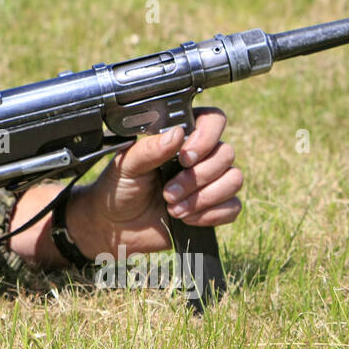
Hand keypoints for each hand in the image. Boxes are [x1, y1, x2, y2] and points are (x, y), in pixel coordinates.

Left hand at [9, 108, 241, 267]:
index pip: (212, 120)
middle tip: (168, 193)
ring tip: (174, 208)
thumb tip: (177, 134)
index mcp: (179, 137)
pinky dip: (211, 215)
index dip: (206, 137)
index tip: (184, 158)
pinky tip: (187, 218)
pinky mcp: (214, 207)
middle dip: (197, 178)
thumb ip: (150, 149)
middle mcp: (199, 156)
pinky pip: (233, 207)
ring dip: (204, 197)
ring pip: (234, 179)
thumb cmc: (117, 189)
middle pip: (226, 153)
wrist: (115, 227)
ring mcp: (209, 181)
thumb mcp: (126, 165)